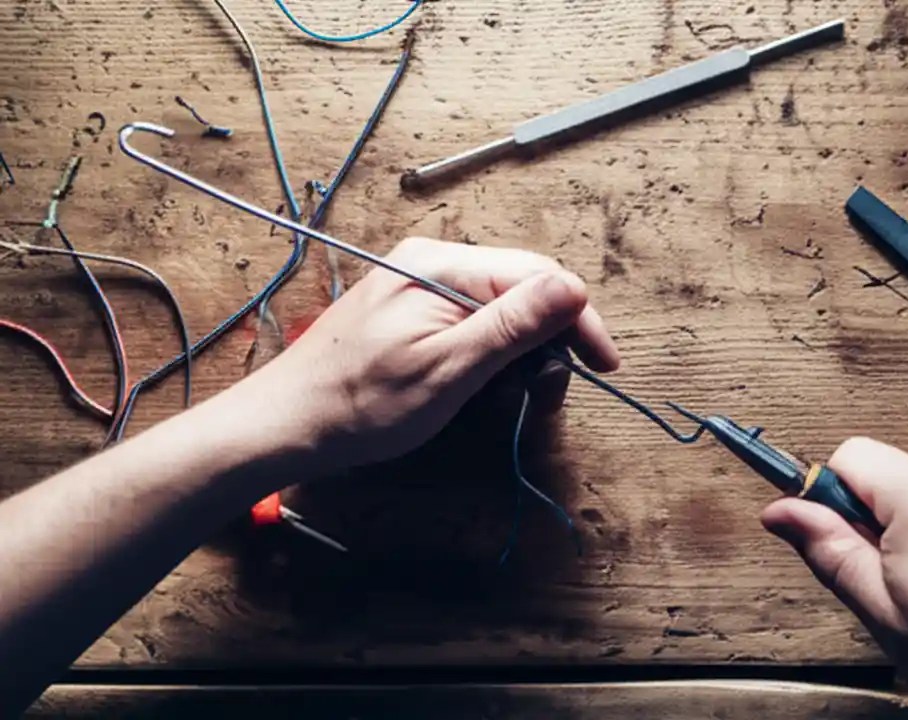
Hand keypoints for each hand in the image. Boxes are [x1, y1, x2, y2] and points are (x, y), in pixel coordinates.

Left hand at [241, 237, 619, 470]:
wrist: (284, 426)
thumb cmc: (360, 406)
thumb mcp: (450, 370)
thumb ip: (513, 325)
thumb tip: (573, 287)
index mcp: (443, 267)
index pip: (540, 278)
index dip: (580, 322)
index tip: (605, 366)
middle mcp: (433, 263)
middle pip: (523, 293)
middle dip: (545, 346)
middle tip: (539, 399)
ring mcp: (419, 285)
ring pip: (500, 313)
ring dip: (516, 359)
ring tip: (499, 402)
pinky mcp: (410, 311)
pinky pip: (470, 325)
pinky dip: (487, 361)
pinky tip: (473, 391)